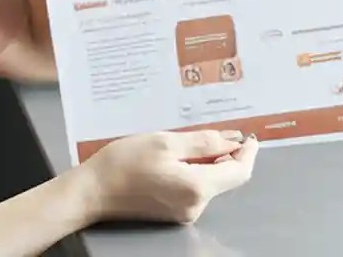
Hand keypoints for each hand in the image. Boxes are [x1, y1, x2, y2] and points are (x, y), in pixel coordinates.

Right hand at [81, 130, 258, 224]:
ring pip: (209, 182)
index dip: (248, 152)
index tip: (250, 136)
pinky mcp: (173, 212)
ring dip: (207, 161)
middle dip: (225, 154)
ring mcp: (184, 211)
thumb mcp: (166, 142)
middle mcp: (195, 205)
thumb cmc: (123, 163)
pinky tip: (176, 157)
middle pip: (225, 177)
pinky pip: (194, 188)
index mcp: (197, 188)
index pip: (239, 172)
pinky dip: (194, 170)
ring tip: (184, 142)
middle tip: (215, 131)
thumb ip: (204, 143)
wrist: (92, 192)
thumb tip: (233, 140)